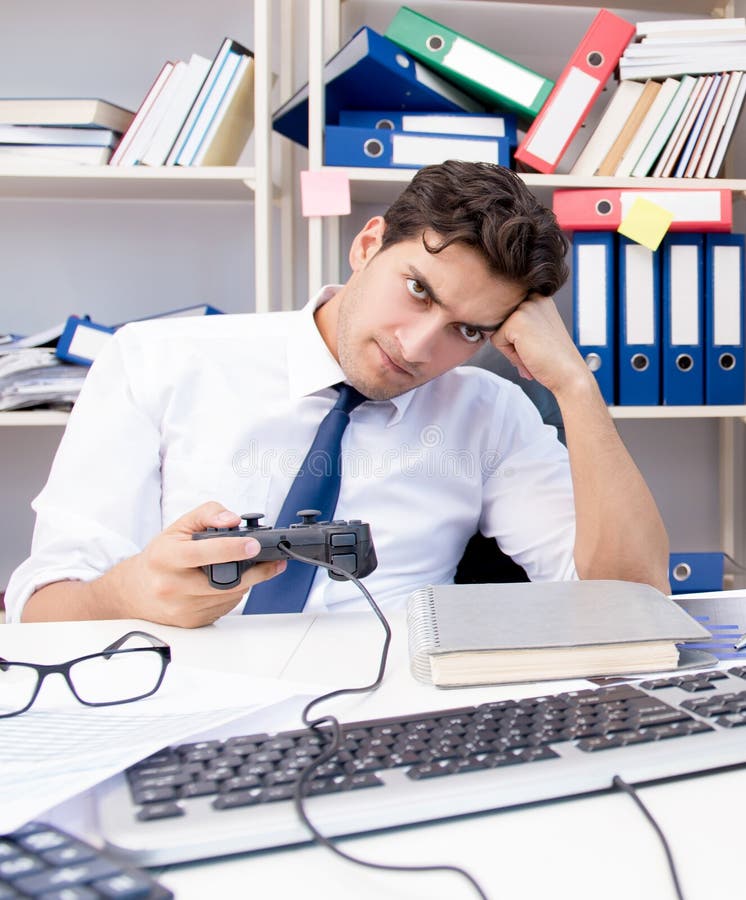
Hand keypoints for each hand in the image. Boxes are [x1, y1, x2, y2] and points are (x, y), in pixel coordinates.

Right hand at [118, 502, 285, 627]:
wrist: (136, 591)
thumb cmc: (161, 557)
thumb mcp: (178, 527)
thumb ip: (208, 514)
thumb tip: (232, 519)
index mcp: (166, 557)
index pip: (202, 552)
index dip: (231, 548)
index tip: (254, 545)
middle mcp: (172, 585)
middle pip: (224, 581)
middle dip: (254, 571)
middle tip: (273, 560)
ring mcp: (182, 607)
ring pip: (230, 596)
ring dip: (247, 582)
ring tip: (250, 567)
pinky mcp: (192, 622)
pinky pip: (225, 607)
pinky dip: (234, 594)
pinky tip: (230, 583)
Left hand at [491, 294, 589, 397]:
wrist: (569, 374)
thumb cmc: (555, 358)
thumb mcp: (536, 331)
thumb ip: (518, 322)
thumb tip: (490, 325)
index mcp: (540, 297)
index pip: (509, 315)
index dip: (518, 336)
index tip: (538, 343)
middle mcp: (533, 297)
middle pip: (501, 322)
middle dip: (513, 342)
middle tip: (536, 350)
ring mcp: (525, 307)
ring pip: (498, 331)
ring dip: (512, 348)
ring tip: (533, 352)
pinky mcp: (516, 321)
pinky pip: (496, 341)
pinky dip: (510, 354)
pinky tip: (529, 354)